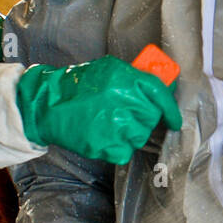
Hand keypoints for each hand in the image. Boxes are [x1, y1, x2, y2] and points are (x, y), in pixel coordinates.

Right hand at [15, 56, 183, 162]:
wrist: (48, 105)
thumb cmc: (78, 86)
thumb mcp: (109, 70)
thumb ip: (136, 78)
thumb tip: (164, 87)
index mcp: (125, 80)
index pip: (159, 93)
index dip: (170, 108)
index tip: (175, 120)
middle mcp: (123, 102)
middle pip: (151, 117)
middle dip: (143, 118)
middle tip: (126, 114)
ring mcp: (114, 126)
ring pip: (140, 136)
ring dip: (131, 133)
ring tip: (111, 123)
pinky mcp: (105, 145)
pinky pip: (125, 151)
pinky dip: (118, 147)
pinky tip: (105, 136)